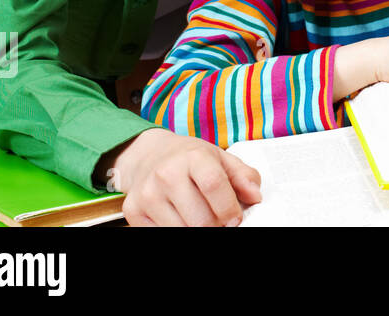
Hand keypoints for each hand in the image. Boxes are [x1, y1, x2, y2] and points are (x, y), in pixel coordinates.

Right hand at [101, 127, 261, 226]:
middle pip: (200, 218)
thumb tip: (255, 196)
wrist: (147, 156)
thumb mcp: (219, 157)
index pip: (214, 186)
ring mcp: (148, 194)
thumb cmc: (188, 158)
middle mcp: (167, 174)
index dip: (229, 208)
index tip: (235, 219)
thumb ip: (243, 176)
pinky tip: (181, 219)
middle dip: (216, 225)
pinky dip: (177, 230)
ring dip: (197, 230)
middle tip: (219, 221)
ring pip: (182, 230)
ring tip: (201, 218)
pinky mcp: (133, 211)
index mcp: (193, 157)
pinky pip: (161, 233)